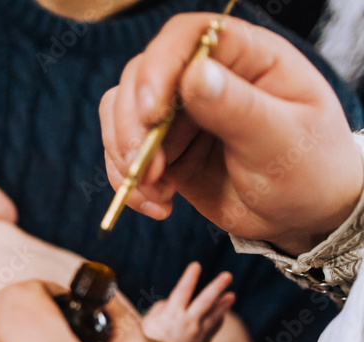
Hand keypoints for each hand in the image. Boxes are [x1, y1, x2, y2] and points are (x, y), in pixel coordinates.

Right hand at [100, 14, 363, 255]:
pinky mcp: (164, 149)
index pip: (187, 36)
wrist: (300, 217)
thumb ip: (237, 107)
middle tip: (144, 168)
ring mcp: (180, 114)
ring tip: (154, 191)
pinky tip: (158, 204)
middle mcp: (206, 78)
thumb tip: (193, 74)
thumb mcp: (281, 140)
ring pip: (121, 114)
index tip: (152, 114)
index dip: (159, 66)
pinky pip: (123, 153)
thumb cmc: (308, 170)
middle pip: (141, 76)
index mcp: (246, 58)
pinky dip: (129, 182)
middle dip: (132, 125)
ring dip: (126, 156)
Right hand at [142, 262, 233, 341]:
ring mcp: (197, 334)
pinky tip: (222, 315)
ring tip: (231, 296)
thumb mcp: (146, 324)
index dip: (190, 277)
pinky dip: (218, 321)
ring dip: (223, 305)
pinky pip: (213, 330)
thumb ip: (159, 310)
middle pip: (205, 301)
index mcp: (171, 314)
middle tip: (228, 275)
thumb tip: (168, 302)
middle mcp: (187, 322)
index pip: (182, 290)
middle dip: (217, 287)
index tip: (196, 265)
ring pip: (214, 316)